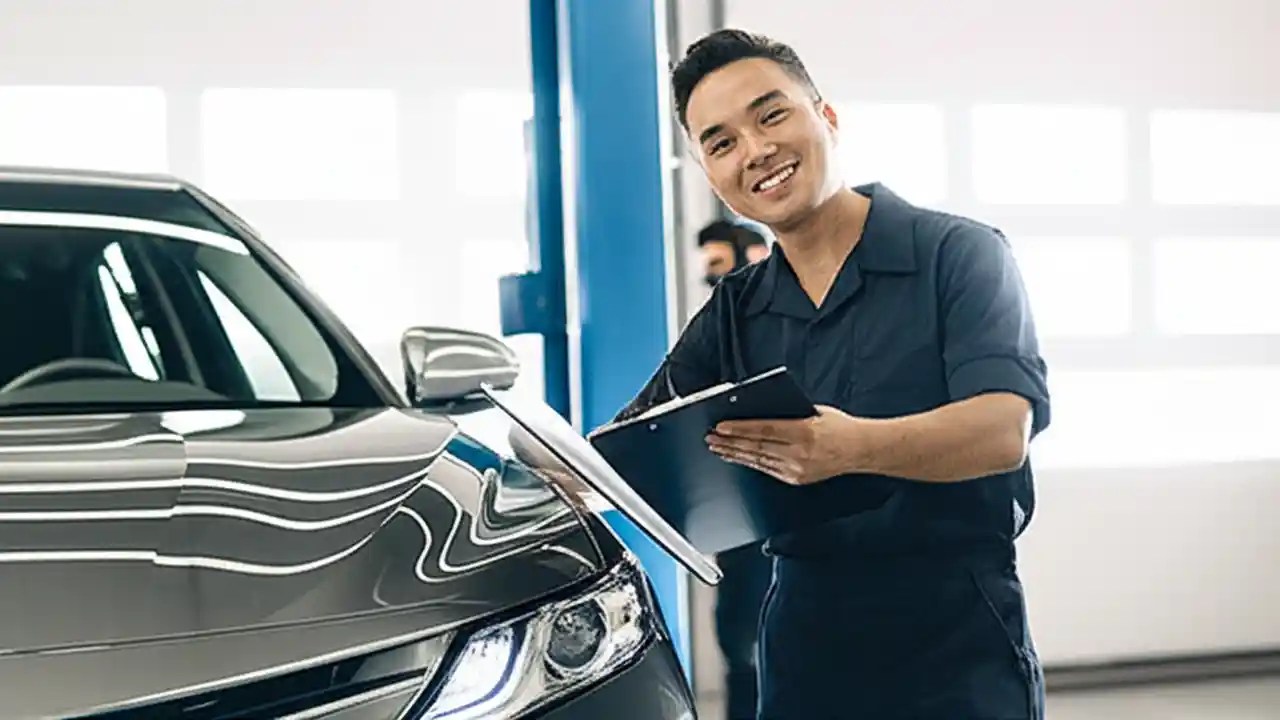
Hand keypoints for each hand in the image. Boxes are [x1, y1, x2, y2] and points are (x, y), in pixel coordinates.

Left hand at [706, 405, 860, 485]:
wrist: (860, 450)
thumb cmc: (839, 427)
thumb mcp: (815, 411)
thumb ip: (789, 412)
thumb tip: (759, 410)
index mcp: (804, 432)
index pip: (764, 430)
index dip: (739, 429)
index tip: (720, 426)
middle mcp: (799, 454)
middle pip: (756, 447)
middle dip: (730, 442)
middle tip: (711, 438)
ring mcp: (797, 469)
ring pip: (758, 460)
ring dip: (735, 454)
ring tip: (717, 447)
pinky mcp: (796, 479)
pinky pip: (767, 470)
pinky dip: (750, 462)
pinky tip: (737, 458)